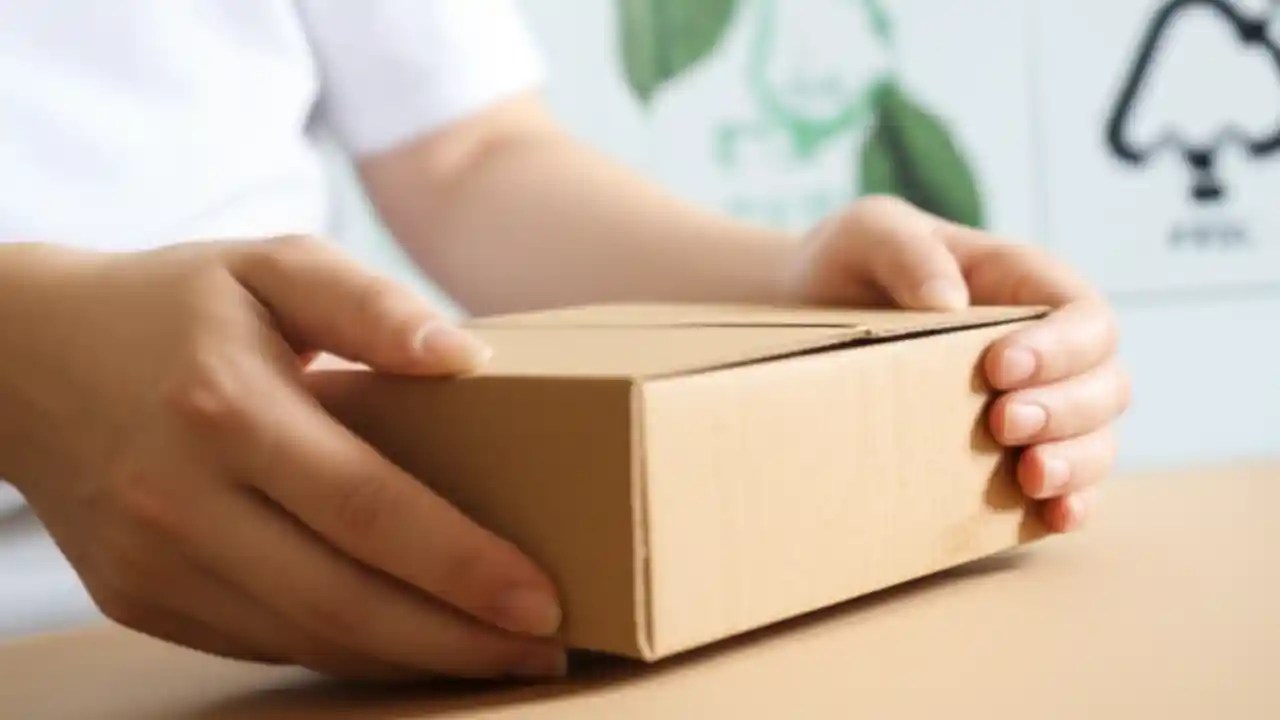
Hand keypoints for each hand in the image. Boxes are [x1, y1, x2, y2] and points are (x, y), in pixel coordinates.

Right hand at [0, 239, 565, 679]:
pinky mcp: (139, 598)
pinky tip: (409, 644)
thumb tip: (468, 360)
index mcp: (226, 406)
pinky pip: (263, 642)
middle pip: (344, 599)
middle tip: (545, 654)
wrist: (25, 357)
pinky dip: (345, 653)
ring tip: (498, 659)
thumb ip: (370, 303)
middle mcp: (182, 498)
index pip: (367, 507)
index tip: (542, 602)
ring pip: (307, 637)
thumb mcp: (271, 266)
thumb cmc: (174, 304)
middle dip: (456, 640)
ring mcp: (153, 561)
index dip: (461, 564)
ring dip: (411, 659)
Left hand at [784, 196, 1129, 531]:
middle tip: (1003, 422)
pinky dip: (1072, 502)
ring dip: (1076, 462)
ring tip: (1030, 476)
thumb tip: (947, 301)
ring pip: (1096, 438)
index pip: (1084, 316)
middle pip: (1104, 383)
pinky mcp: (1013, 455)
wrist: (802, 313)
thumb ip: (906, 249)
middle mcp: (1046, 349)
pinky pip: (1067, 486)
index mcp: (1023, 287)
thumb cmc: (848, 263)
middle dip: (1066, 409)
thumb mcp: (868, 232)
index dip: (1062, 346)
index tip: (1000, 366)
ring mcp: (1035, 404)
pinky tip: (1052, 516)